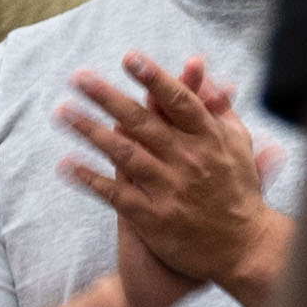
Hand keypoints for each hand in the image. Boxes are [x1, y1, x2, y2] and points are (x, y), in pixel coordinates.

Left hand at [63, 56, 282, 296]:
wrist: (243, 247)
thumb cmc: (239, 190)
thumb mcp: (238, 144)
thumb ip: (218, 107)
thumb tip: (200, 70)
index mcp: (209, 138)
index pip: (178, 100)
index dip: (153, 78)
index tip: (130, 58)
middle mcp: (188, 159)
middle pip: (142, 121)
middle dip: (108, 97)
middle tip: (79, 77)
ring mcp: (169, 188)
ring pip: (124, 153)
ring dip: (89, 131)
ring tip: (62, 113)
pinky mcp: (153, 217)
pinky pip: (115, 193)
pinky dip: (90, 178)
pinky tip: (65, 164)